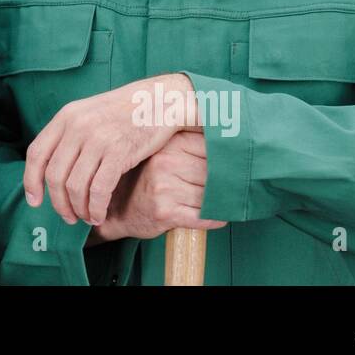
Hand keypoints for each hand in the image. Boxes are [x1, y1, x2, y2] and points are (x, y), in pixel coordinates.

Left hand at [24, 72, 198, 225]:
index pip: (36, 153)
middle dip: (58, 203)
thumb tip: (52, 170)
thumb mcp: (89, 113)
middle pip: (54, 175)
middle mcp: (77, 126)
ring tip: (86, 217)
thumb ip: (70, 135)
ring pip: (75, 186)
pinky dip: (96, 208)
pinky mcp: (118, 152)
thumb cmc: (125, 111)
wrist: (160, 100)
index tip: (34, 201)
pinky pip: (98, 189)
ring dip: (78, 209)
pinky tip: (99, 215)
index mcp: (66, 116)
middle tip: (67, 217)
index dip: (31, 181)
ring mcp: (97, 139)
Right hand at [86, 130, 227, 243]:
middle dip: (226, 181)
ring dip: (221, 201)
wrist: (118, 209)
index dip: (227, 157)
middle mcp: (164, 162)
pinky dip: (216, 218)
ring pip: (211, 195)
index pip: (212, 146)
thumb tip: (232, 136)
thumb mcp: (164, 154)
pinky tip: (216, 215)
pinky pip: (205, 217)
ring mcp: (164, 188)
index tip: (236, 162)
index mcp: (167, 143)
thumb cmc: (148, 179)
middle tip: (233, 185)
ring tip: (222, 200)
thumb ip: (191, 144)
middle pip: (214, 172)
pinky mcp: (165, 212)